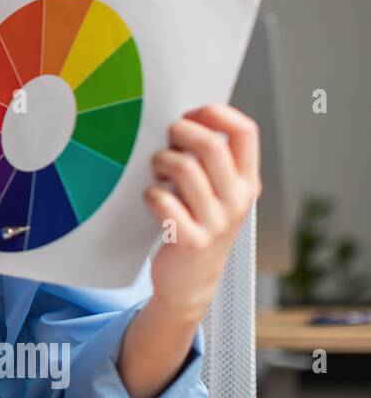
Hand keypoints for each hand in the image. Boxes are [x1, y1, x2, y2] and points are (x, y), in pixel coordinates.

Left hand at [143, 104, 261, 317]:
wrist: (190, 284)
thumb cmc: (197, 226)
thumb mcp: (217, 194)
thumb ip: (211, 162)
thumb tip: (183, 121)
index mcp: (247, 182)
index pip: (246, 131)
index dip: (215, 113)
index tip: (192, 115)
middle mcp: (237, 200)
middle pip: (210, 145)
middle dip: (179, 132)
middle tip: (166, 142)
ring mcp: (216, 222)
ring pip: (184, 169)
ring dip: (161, 162)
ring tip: (157, 172)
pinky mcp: (190, 241)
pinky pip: (163, 201)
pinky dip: (151, 194)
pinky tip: (152, 198)